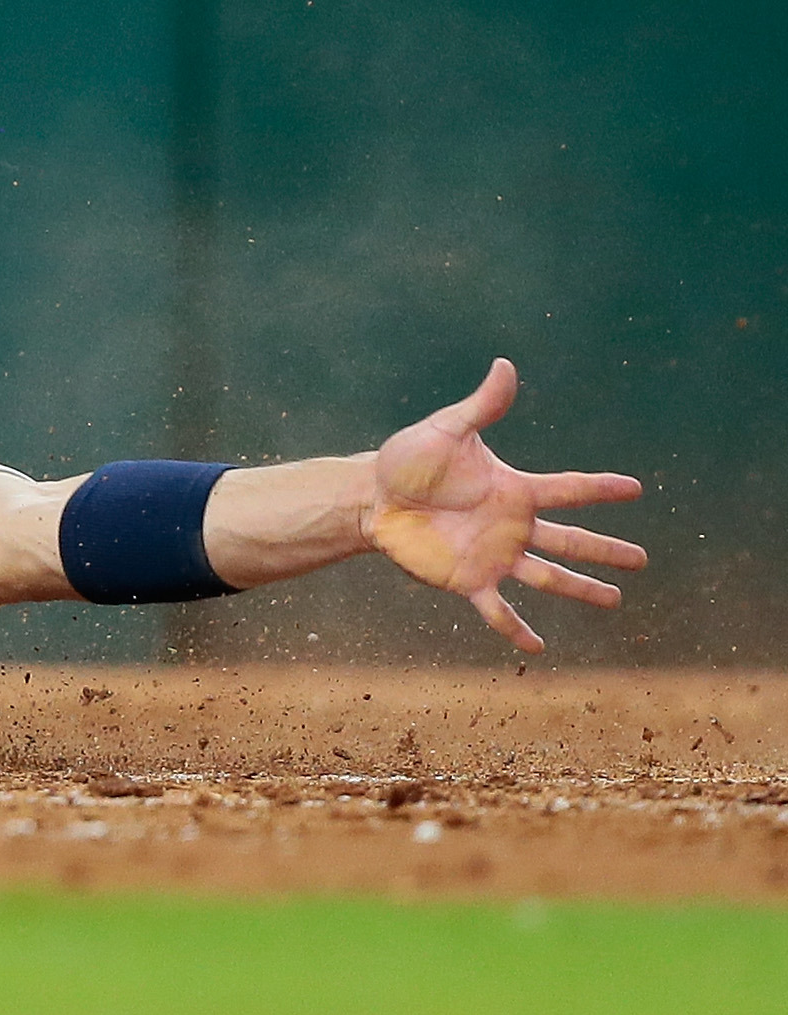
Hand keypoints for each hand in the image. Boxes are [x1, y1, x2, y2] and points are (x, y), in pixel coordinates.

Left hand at [362, 359, 644, 651]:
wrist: (373, 496)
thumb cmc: (409, 461)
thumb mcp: (447, 430)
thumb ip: (481, 406)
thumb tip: (506, 365)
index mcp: (514, 490)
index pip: (568, 488)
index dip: (601, 488)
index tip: (635, 488)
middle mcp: (513, 526)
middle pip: (570, 540)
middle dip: (606, 550)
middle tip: (642, 559)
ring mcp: (494, 556)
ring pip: (548, 578)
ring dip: (580, 589)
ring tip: (615, 601)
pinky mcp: (468, 579)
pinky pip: (498, 609)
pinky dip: (517, 629)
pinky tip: (538, 649)